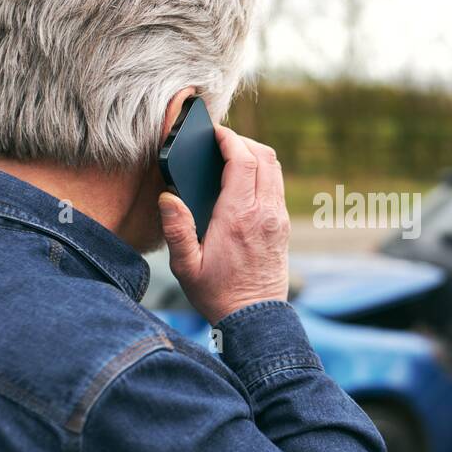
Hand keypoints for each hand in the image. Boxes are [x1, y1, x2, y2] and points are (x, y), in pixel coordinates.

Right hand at [159, 125, 290, 324]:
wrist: (254, 318)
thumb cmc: (218, 293)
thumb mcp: (186, 266)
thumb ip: (176, 230)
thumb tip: (168, 197)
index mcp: (238, 216)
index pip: (242, 160)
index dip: (229, 139)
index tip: (215, 133)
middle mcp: (264, 212)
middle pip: (264, 156)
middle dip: (242, 141)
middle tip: (221, 142)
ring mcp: (277, 218)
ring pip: (274, 168)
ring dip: (255, 155)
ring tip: (231, 156)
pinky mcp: (282, 226)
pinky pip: (277, 186)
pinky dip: (263, 172)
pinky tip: (243, 181)